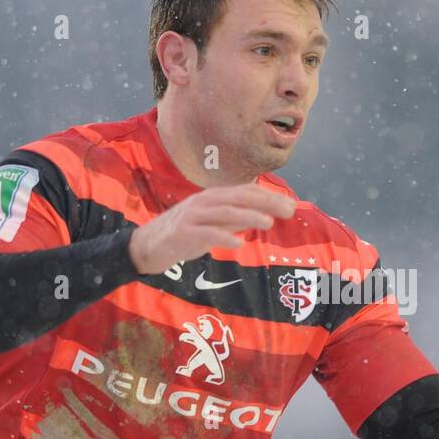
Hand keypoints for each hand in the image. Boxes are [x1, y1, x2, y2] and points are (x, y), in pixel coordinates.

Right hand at [129, 184, 296, 274]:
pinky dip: (222, 237)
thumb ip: (235, 220)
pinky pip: (205, 233)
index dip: (269, 197)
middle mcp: (204, 201)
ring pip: (224, 212)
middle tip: (288, 210)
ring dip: (248, 216)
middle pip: (239, 198)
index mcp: (213, 198)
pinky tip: (237, 242)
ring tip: (268, 222)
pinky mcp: (182, 232)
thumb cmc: (183, 235)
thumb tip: (262, 216)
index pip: (246, 192)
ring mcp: (192, 215)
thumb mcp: (214, 225)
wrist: (147, 246)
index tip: (291, 204)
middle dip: (266, 203)